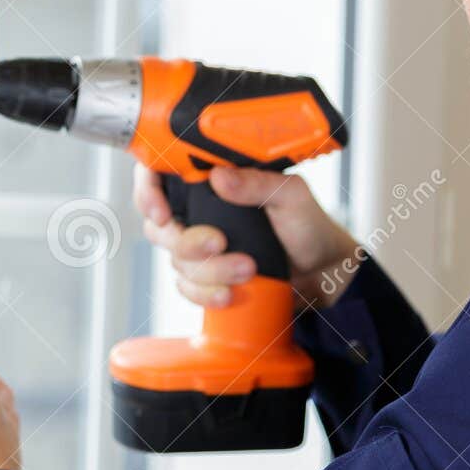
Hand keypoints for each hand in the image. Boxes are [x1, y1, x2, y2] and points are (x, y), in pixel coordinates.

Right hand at [134, 164, 361, 313]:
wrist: (322, 274)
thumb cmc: (308, 226)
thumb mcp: (290, 196)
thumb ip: (257, 183)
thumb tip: (219, 176)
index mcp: (213, 181)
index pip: (160, 174)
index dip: (147, 191)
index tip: (161, 213)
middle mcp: (200, 211)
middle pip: (159, 226)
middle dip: (187, 241)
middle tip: (220, 243)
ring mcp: (201, 246)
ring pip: (175, 260)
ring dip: (208, 270)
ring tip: (248, 270)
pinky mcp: (207, 276)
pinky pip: (186, 288)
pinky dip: (205, 294)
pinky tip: (229, 294)